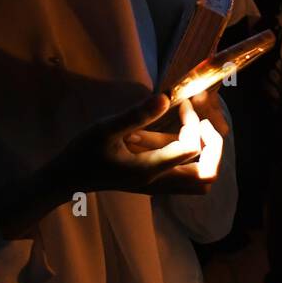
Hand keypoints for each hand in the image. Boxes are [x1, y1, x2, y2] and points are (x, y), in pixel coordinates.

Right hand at [50, 93, 218, 195]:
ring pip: (200, 180)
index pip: (192, 148)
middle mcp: (159, 182)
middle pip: (207, 175)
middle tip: (202, 123)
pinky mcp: (155, 182)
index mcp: (149, 169)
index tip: (182, 103)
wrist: (67, 179)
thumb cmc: (83, 153)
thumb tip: (166, 97)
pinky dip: (190, 156)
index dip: (193, 122)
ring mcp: (158, 185)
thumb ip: (136, 115)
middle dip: (214, 147)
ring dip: (205, 154)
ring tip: (192, 127)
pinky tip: (169, 133)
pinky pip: (186, 175)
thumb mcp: (105, 129)